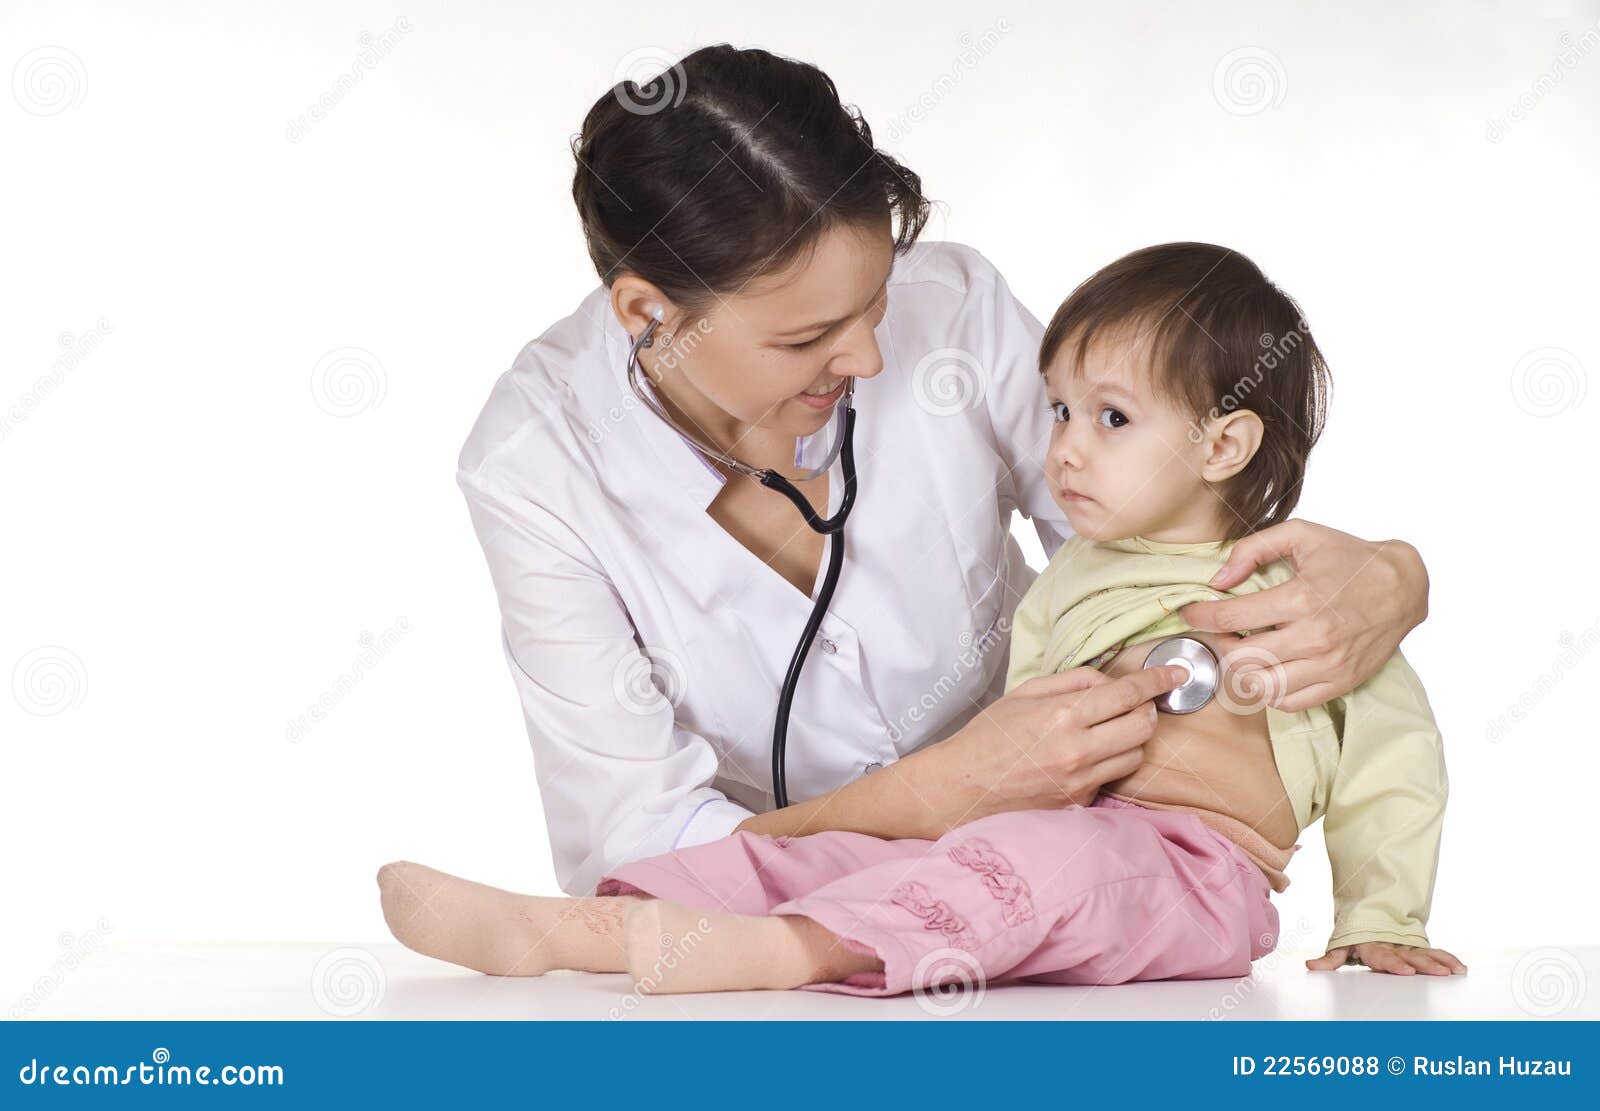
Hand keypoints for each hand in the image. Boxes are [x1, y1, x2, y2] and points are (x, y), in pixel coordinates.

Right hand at [913, 664, 1188, 835]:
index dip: (1158, 680)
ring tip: (1109, 730)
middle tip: (1134, 703)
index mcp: (1063, 715)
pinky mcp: (1079, 802)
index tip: (1175, 673)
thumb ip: (1071, 681)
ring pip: (1136, 755)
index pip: (1127, 693)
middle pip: (1143, 726)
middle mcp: (1078, 750)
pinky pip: (1112, 777)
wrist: (961, 787)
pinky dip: (1109, 762)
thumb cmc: (988, 736)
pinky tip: (1087, 755)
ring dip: (1132, 738)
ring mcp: (1081, 780)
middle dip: (1148, 709)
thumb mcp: (1024, 693)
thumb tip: (1108, 681)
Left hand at [1177, 519, 1428, 712]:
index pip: (1230, 616)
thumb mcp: (1301, 534)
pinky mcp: (1340, 683)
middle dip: (1219, 643)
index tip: (1191, 611)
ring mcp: (1328, 665)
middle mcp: (1314, 637)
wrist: (1403, 586)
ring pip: (1260, 686)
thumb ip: (1253, 549)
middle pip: (1239, 657)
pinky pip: (1289, 703)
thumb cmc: (1349, 558)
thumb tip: (1218, 579)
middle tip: (1220, 630)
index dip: (1200, 615)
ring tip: (1242, 650)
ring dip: (1240, 670)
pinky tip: (1267, 668)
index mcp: (1301, 598)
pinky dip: (1268, 690)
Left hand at [1307, 942, 1466, 975]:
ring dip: (1441, 962)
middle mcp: (1393, 946)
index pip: (1384, 957)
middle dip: (1425, 964)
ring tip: (1455, 971)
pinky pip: (1434, 952)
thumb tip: (1310, 965)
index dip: (1393, 964)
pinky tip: (1460, 968)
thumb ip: (1330, 959)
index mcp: (1373, 947)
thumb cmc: (1356, 937)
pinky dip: (1447, 958)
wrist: (1371, 915)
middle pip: (1410, 956)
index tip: (1406, 971)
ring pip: (1426, 953)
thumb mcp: (1341, 946)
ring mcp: (1407, 946)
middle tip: (1439, 973)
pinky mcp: (1417, 947)